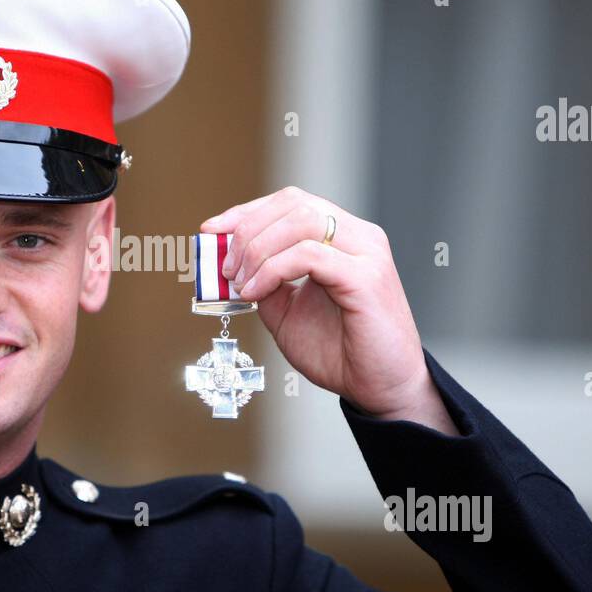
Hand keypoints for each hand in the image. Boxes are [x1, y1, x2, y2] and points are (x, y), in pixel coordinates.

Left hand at [200, 186, 457, 434]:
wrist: (379, 389)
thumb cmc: (340, 352)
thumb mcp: (286, 312)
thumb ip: (263, 283)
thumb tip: (229, 264)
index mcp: (344, 238)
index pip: (291, 202)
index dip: (247, 211)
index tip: (212, 231)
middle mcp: (360, 237)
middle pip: (294, 204)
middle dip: (247, 230)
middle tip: (225, 266)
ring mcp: (367, 254)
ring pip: (301, 222)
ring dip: (258, 249)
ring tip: (240, 282)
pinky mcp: (366, 278)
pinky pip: (310, 255)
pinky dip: (273, 269)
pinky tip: (256, 292)